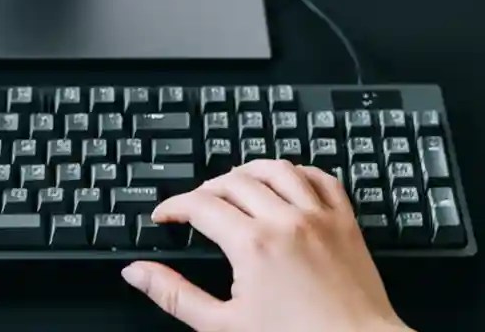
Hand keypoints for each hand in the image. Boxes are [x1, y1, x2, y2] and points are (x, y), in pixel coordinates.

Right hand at [120, 160, 411, 331]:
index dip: (174, 206)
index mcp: (252, 243)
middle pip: (234, 181)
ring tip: (234, 183)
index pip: (200, 205)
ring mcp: (319, 217)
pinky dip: (300, 172)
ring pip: (277, 169)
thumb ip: (175, 294)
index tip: (165, 215)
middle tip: (194, 206)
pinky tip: (288, 181)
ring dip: (249, 170)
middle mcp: (286, 220)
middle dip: (206, 188)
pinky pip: (322, 178)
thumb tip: (139, 273)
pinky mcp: (345, 223)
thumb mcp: (223, 325)